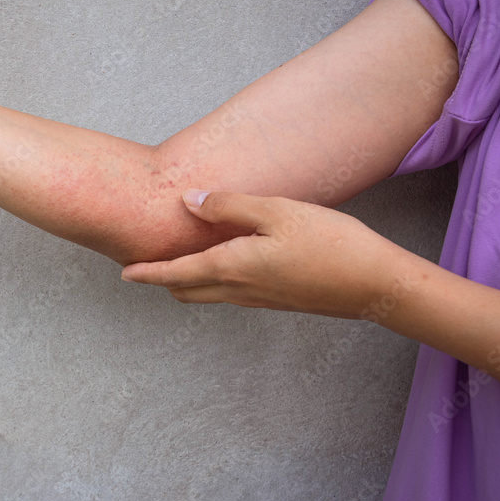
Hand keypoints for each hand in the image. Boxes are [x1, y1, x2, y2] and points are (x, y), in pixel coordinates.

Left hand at [121, 190, 419, 318]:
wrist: (375, 286)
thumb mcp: (277, 212)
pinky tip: (223, 264)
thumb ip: (230, 205)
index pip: (176, 273)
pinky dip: (213, 282)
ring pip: (209, 295)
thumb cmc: (330, 243)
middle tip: (142, 265)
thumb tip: (189, 200)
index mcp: (232, 267)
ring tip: (176, 263)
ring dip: (187, 282)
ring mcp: (260, 299)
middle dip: (161, 279)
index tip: (124, 271)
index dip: (147, 271)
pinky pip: (231, 294)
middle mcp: (240, 289)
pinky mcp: (278, 300)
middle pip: (187, 290)